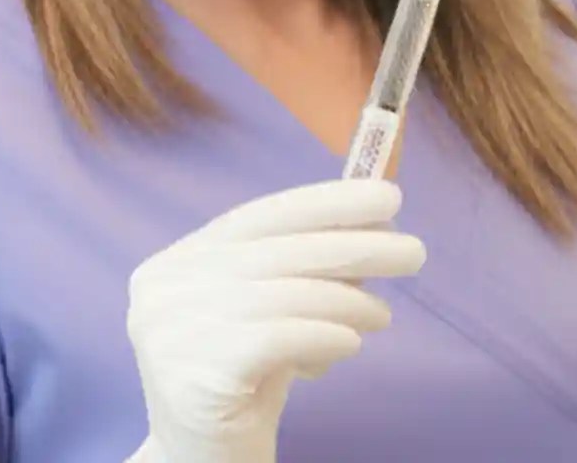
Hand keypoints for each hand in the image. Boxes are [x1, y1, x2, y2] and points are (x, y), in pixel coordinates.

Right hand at [125, 180, 426, 462]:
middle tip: (414, 252)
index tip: (388, 196)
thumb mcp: (274, 310)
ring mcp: (168, 333)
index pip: (259, 216)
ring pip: (281, 295)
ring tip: (382, 317)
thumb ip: (305, 265)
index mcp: (177, 262)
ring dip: (348, 301)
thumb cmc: (247, 380)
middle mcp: (162, 290)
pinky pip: (277, 339)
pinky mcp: (189, 377)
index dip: (326, 202)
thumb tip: (378, 217)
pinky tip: (350, 345)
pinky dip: (325, 335)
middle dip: (353, 247)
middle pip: (275, 252)